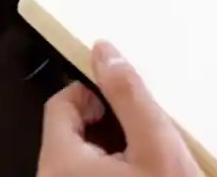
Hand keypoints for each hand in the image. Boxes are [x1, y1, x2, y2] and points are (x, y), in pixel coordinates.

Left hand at [38, 42, 200, 176]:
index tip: (121, 98)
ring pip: (82, 154)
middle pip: (70, 130)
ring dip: (112, 146)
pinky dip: (113, 167)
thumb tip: (103, 52)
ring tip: (146, 154)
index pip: (60, 104)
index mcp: (59, 163)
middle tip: (142, 130)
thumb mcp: (157, 145)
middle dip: (106, 121)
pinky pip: (89, 174)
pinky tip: (142, 172)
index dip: (93, 93)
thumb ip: (128, 96)